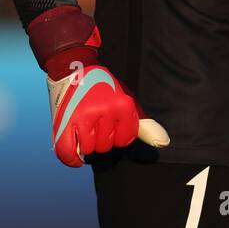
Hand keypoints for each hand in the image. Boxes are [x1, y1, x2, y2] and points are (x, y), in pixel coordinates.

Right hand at [47, 63, 169, 167]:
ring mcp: (84, 116)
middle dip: (101, 138)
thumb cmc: (104, 88)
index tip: (110, 120)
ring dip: (86, 144)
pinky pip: (68, 152)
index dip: (117, 134)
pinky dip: (71, 158)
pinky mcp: (64, 121)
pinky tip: (75, 154)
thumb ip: (144, 125)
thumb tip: (164, 142)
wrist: (74, 69)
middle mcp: (106, 110)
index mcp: (124, 105)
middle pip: (106, 146)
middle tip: (94, 119)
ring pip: (89, 149)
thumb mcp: (127, 101)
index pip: (125, 139)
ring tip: (84, 125)